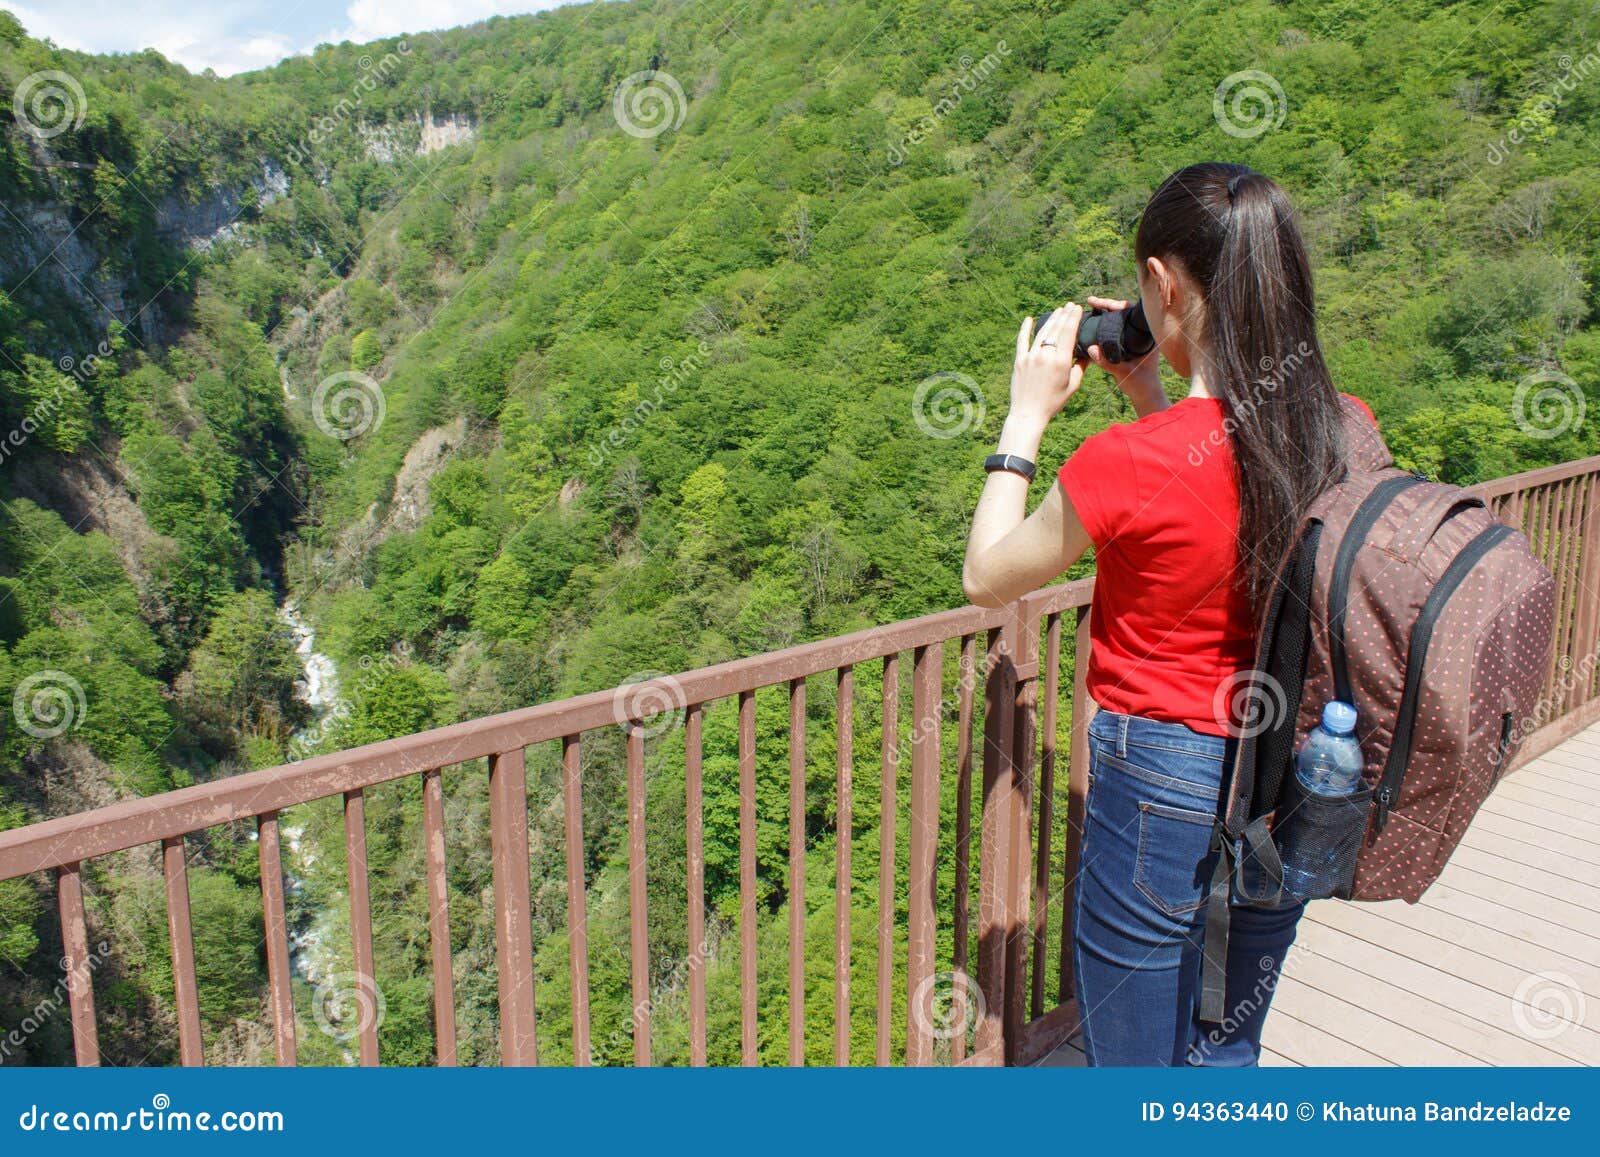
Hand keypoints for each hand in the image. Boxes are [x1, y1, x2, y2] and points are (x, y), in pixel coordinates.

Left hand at [1010, 303, 1086, 428]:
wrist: (1029, 413)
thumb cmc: (1054, 402)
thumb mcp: (1072, 385)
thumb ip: (1081, 367)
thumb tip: (1089, 353)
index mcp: (1060, 361)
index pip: (1068, 333)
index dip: (1073, 318)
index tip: (1077, 308)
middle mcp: (1045, 355)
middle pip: (1056, 329)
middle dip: (1064, 315)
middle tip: (1069, 305)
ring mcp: (1030, 357)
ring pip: (1042, 332)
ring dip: (1050, 319)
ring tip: (1057, 310)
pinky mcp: (1019, 361)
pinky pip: (1022, 341)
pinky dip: (1025, 329)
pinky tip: (1028, 319)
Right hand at [1083, 295, 1160, 403]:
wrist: (1146, 395)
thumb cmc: (1140, 384)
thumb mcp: (1122, 373)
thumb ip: (1107, 362)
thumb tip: (1090, 348)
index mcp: (1149, 335)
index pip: (1131, 311)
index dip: (1114, 304)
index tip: (1099, 302)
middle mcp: (1144, 333)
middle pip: (1125, 311)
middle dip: (1107, 305)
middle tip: (1091, 301)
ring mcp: (1137, 338)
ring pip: (1121, 319)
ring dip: (1107, 313)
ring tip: (1092, 307)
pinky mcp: (1131, 343)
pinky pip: (1119, 328)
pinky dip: (1107, 323)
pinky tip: (1096, 321)